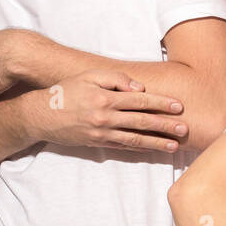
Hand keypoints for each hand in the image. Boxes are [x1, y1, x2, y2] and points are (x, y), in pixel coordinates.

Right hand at [25, 69, 187, 153]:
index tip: (179, 107)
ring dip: (157, 142)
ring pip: (135, 138)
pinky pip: (124, 147)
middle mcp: (105, 117)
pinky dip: (141, 148)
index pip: (140, 100)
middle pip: (142, 121)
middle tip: (185, 128)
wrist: (41, 116)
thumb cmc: (66, 91)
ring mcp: (102, 133)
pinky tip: (154, 149)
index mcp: (105, 97)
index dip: (161, 103)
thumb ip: (116, 78)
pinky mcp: (98, 143)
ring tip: (175, 145)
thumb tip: (140, 87)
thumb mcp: (89, 76)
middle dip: (166, 125)